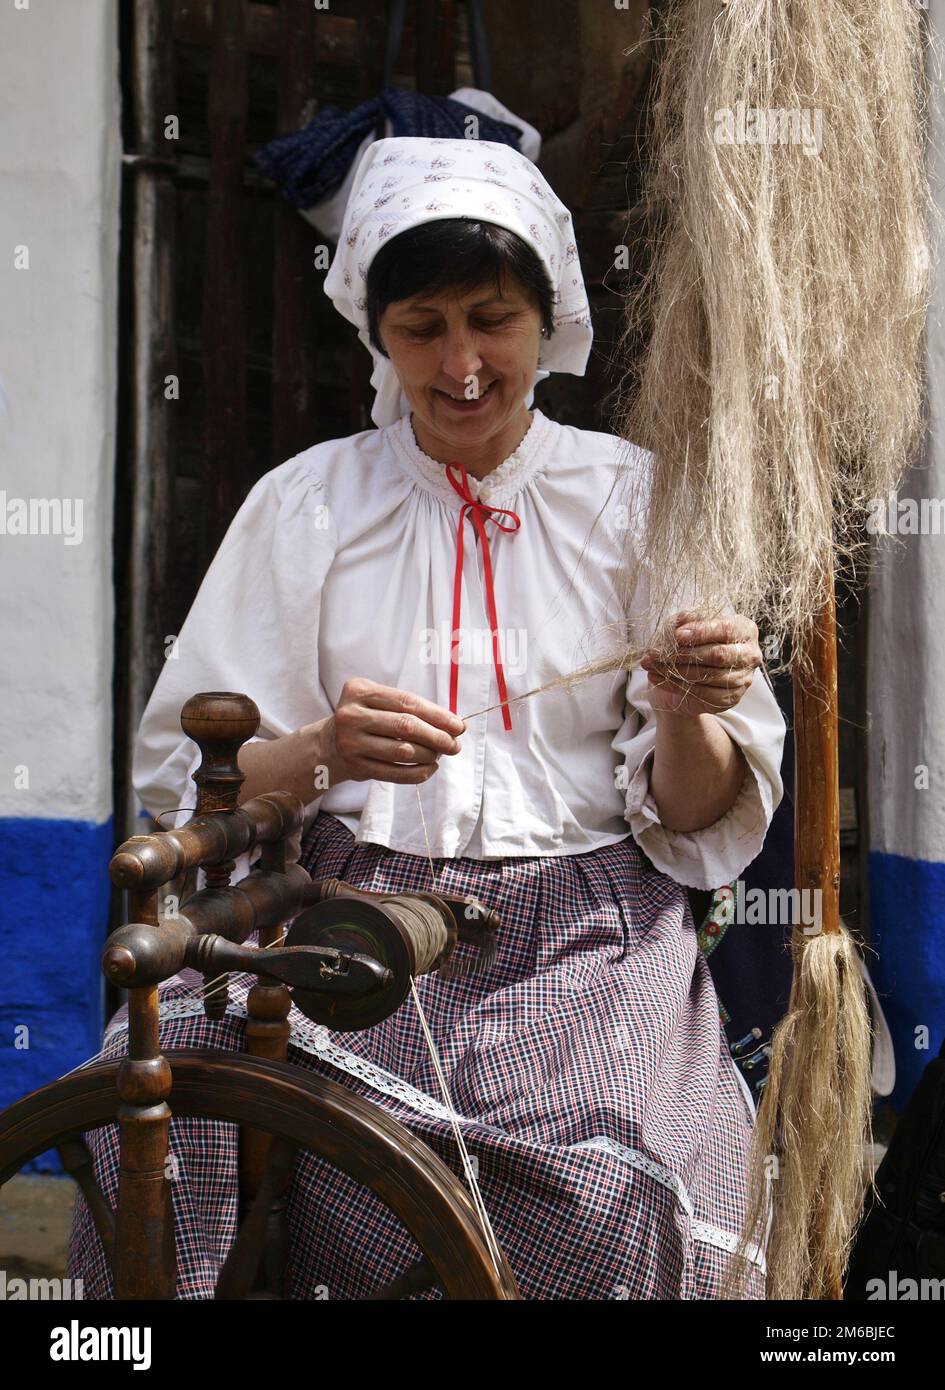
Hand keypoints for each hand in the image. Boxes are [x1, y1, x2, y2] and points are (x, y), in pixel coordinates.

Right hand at [309, 677, 465, 786]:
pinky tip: (430, 768)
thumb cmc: (366, 719)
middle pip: (406, 726)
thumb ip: (411, 708)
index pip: (407, 702)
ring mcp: (351, 742)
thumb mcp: (379, 702)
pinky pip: (395, 773)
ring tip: (441, 754)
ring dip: (429, 755)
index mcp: (359, 690)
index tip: (459, 725)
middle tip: (455, 744)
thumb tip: (454, 724)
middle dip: (437, 736)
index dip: (437, 715)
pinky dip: (418, 772)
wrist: (330, 744)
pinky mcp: (356, 766)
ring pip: (402, 751)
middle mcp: (352, 715)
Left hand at [639, 611, 761, 717]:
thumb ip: (685, 620)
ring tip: (652, 665)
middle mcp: (750, 654)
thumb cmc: (691, 642)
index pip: (726, 629)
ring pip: (709, 675)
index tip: (677, 635)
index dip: (701, 632)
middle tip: (656, 654)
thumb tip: (682, 619)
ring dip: (675, 671)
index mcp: (745, 629)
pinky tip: (658, 678)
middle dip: (684, 654)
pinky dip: (677, 686)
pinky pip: (703, 693)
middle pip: (719, 655)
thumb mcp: (685, 625)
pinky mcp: (730, 698)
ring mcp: (743, 678)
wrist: (688, 673)